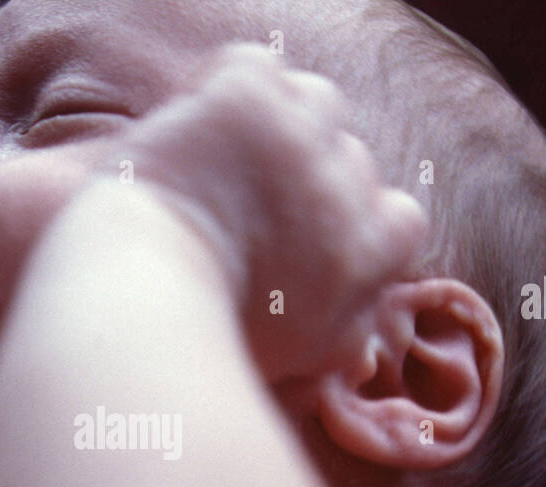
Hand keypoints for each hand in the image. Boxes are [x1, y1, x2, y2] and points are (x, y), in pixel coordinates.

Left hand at [116, 44, 427, 379]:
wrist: (149, 304)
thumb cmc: (221, 343)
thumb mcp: (306, 358)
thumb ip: (347, 341)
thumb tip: (366, 356)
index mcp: (379, 244)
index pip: (396, 217)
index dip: (347, 222)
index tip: (300, 240)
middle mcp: (354, 182)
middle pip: (347, 154)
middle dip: (302, 176)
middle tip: (245, 208)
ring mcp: (302, 133)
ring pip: (310, 102)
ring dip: (276, 124)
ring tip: (221, 166)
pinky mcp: (249, 97)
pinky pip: (252, 69)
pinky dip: (221, 92)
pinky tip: (191, 134)